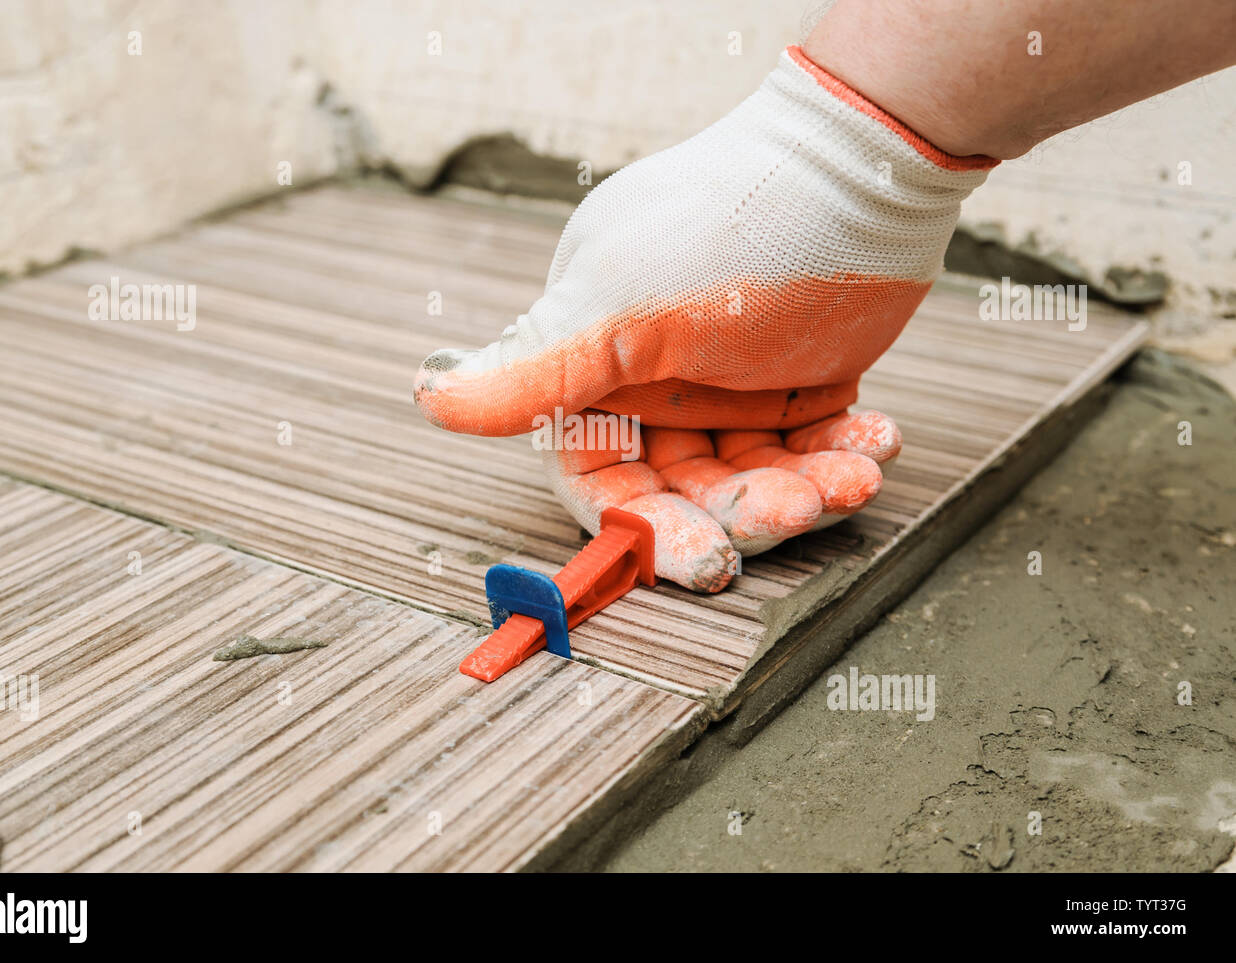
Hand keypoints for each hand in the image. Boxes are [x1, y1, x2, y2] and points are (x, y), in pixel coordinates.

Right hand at [415, 47, 993, 590]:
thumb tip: (429, 396)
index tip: (704, 561)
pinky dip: (841, 454)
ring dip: (804, 487)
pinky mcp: (796, 380)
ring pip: (750, 476)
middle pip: (681, 491)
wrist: (861, 160)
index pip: (600, 478)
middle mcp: (654, 381)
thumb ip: (535, 366)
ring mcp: (726, 383)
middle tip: (796, 511)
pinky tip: (876, 442)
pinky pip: (811, 446)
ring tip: (854, 475)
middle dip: (739, 513)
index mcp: (594, 363)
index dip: (646, 531)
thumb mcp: (621, 305)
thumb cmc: (731, 222)